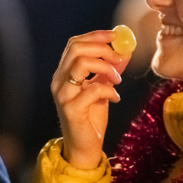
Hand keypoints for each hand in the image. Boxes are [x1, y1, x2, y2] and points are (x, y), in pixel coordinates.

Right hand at [51, 30, 130, 169]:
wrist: (84, 146)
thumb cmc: (91, 116)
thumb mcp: (101, 88)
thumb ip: (108, 70)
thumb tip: (123, 52)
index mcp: (63, 73)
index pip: (74, 44)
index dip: (95, 36)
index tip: (115, 36)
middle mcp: (58, 81)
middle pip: (76, 49)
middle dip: (102, 49)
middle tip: (119, 58)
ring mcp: (63, 95)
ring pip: (80, 65)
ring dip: (105, 68)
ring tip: (117, 80)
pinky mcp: (71, 109)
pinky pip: (92, 90)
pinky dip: (109, 91)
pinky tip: (115, 98)